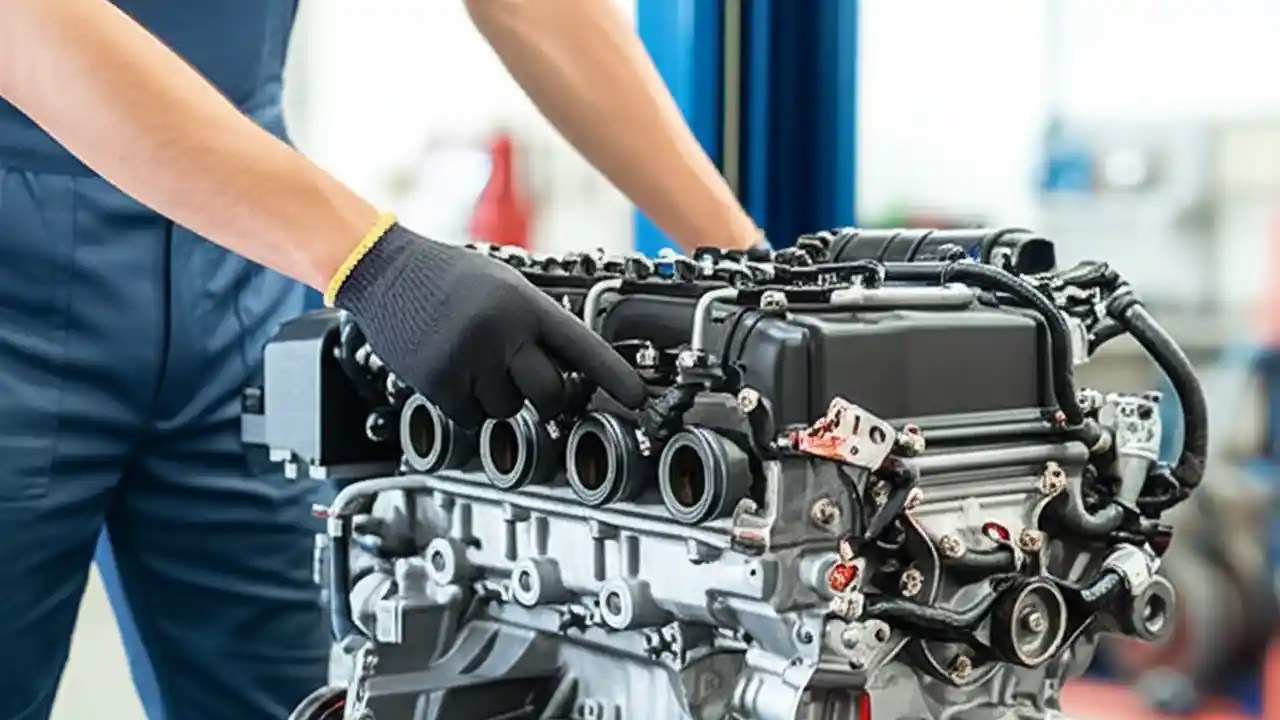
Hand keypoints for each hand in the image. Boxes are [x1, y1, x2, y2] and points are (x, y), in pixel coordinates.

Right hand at [333, 224, 645, 426]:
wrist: (385, 269)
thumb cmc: (446, 277)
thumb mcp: (503, 286)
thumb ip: (534, 323)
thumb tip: (569, 367)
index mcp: (525, 304)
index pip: (582, 347)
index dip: (614, 376)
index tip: (638, 400)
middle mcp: (502, 332)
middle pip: (549, 394)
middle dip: (546, 397)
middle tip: (526, 381)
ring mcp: (470, 359)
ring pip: (508, 409)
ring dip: (497, 397)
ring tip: (475, 362)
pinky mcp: (438, 382)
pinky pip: (471, 418)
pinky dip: (466, 406)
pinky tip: (453, 374)